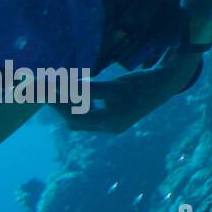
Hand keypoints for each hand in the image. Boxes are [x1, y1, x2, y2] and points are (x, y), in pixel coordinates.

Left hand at [55, 50, 202, 132]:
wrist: (166, 84)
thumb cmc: (143, 83)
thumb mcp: (116, 86)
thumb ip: (90, 89)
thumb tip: (64, 89)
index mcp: (110, 122)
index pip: (74, 116)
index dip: (57, 104)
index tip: (45, 91)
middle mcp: (110, 127)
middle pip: (75, 121)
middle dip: (60, 106)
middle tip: (49, 90)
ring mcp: (113, 124)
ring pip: (81, 119)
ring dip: (70, 106)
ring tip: (61, 90)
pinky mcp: (116, 118)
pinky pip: (91, 115)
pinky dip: (81, 105)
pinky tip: (80, 93)